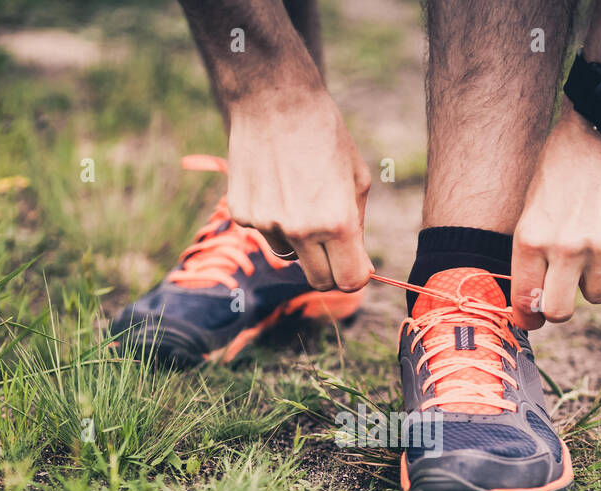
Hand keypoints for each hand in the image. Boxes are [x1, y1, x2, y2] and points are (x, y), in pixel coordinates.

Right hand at [226, 88, 372, 291]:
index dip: (355, 276)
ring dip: (299, 241)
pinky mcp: (242, 214)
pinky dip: (273, 219)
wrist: (274, 100)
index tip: (356, 265)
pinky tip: (275, 184)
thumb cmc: (325, 135)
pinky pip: (264, 232)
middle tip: (333, 244)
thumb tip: (358, 267)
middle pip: (319, 281)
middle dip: (331, 269)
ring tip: (299, 198)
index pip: (348, 281)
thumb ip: (357, 227)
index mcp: (336, 222)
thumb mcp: (356, 179)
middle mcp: (299, 230)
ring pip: (290, 256)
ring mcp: (266, 224)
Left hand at [511, 110, 600, 329]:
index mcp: (532, 240)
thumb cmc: (560, 170)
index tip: (532, 318)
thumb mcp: (531, 208)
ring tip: (590, 249)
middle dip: (559, 309)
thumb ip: (533, 253)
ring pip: (598, 295)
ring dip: (593, 280)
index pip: (527, 302)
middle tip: (561, 295)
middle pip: (561, 313)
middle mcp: (566, 248)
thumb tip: (535, 300)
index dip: (528, 317)